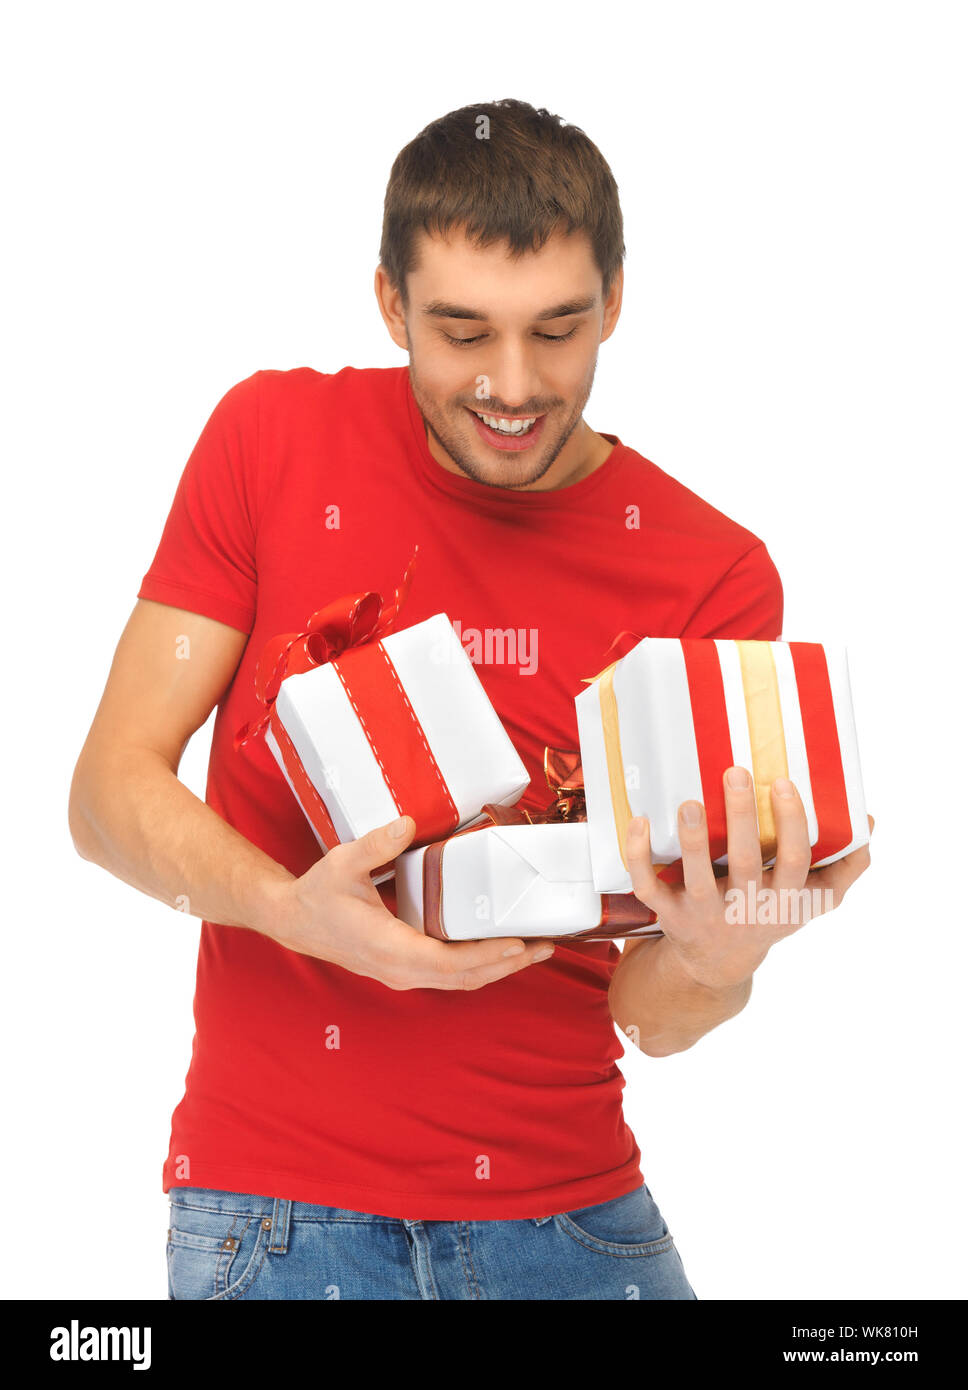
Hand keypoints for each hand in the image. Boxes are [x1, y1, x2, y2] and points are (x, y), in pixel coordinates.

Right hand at [267, 814, 553, 989]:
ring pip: (461, 980)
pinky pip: (450, 974)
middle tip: (546, 946)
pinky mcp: (406, 968)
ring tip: (535, 949)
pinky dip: (480, 964)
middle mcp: (401, 969)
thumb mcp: (342, 863)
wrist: (295, 920)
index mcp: (389, 947)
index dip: (485, 956)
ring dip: (499, 967)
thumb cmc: (318, 894)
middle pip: (465, 978)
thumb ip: (375, 845)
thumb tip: (408, 824)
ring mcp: (404, 973)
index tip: (518, 944)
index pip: (447, 963)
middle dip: (508, 964)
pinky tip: (500, 947)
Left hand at [625, 767, 873, 990]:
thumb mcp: (813, 901)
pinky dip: (638, 856)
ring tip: (690, 802)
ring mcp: (703, 912)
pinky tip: (639, 821)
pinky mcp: (668, 913)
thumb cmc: (768, 915)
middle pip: (746, 861)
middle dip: (742, 818)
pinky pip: (648, 886)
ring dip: (692, 839)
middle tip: (736, 773)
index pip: (794, 860)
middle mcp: (744, 906)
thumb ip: (845, 866)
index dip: (791, 823)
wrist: (717, 966)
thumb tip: (867, 821)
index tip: (783, 784)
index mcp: (782, 898)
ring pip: (696, 876)